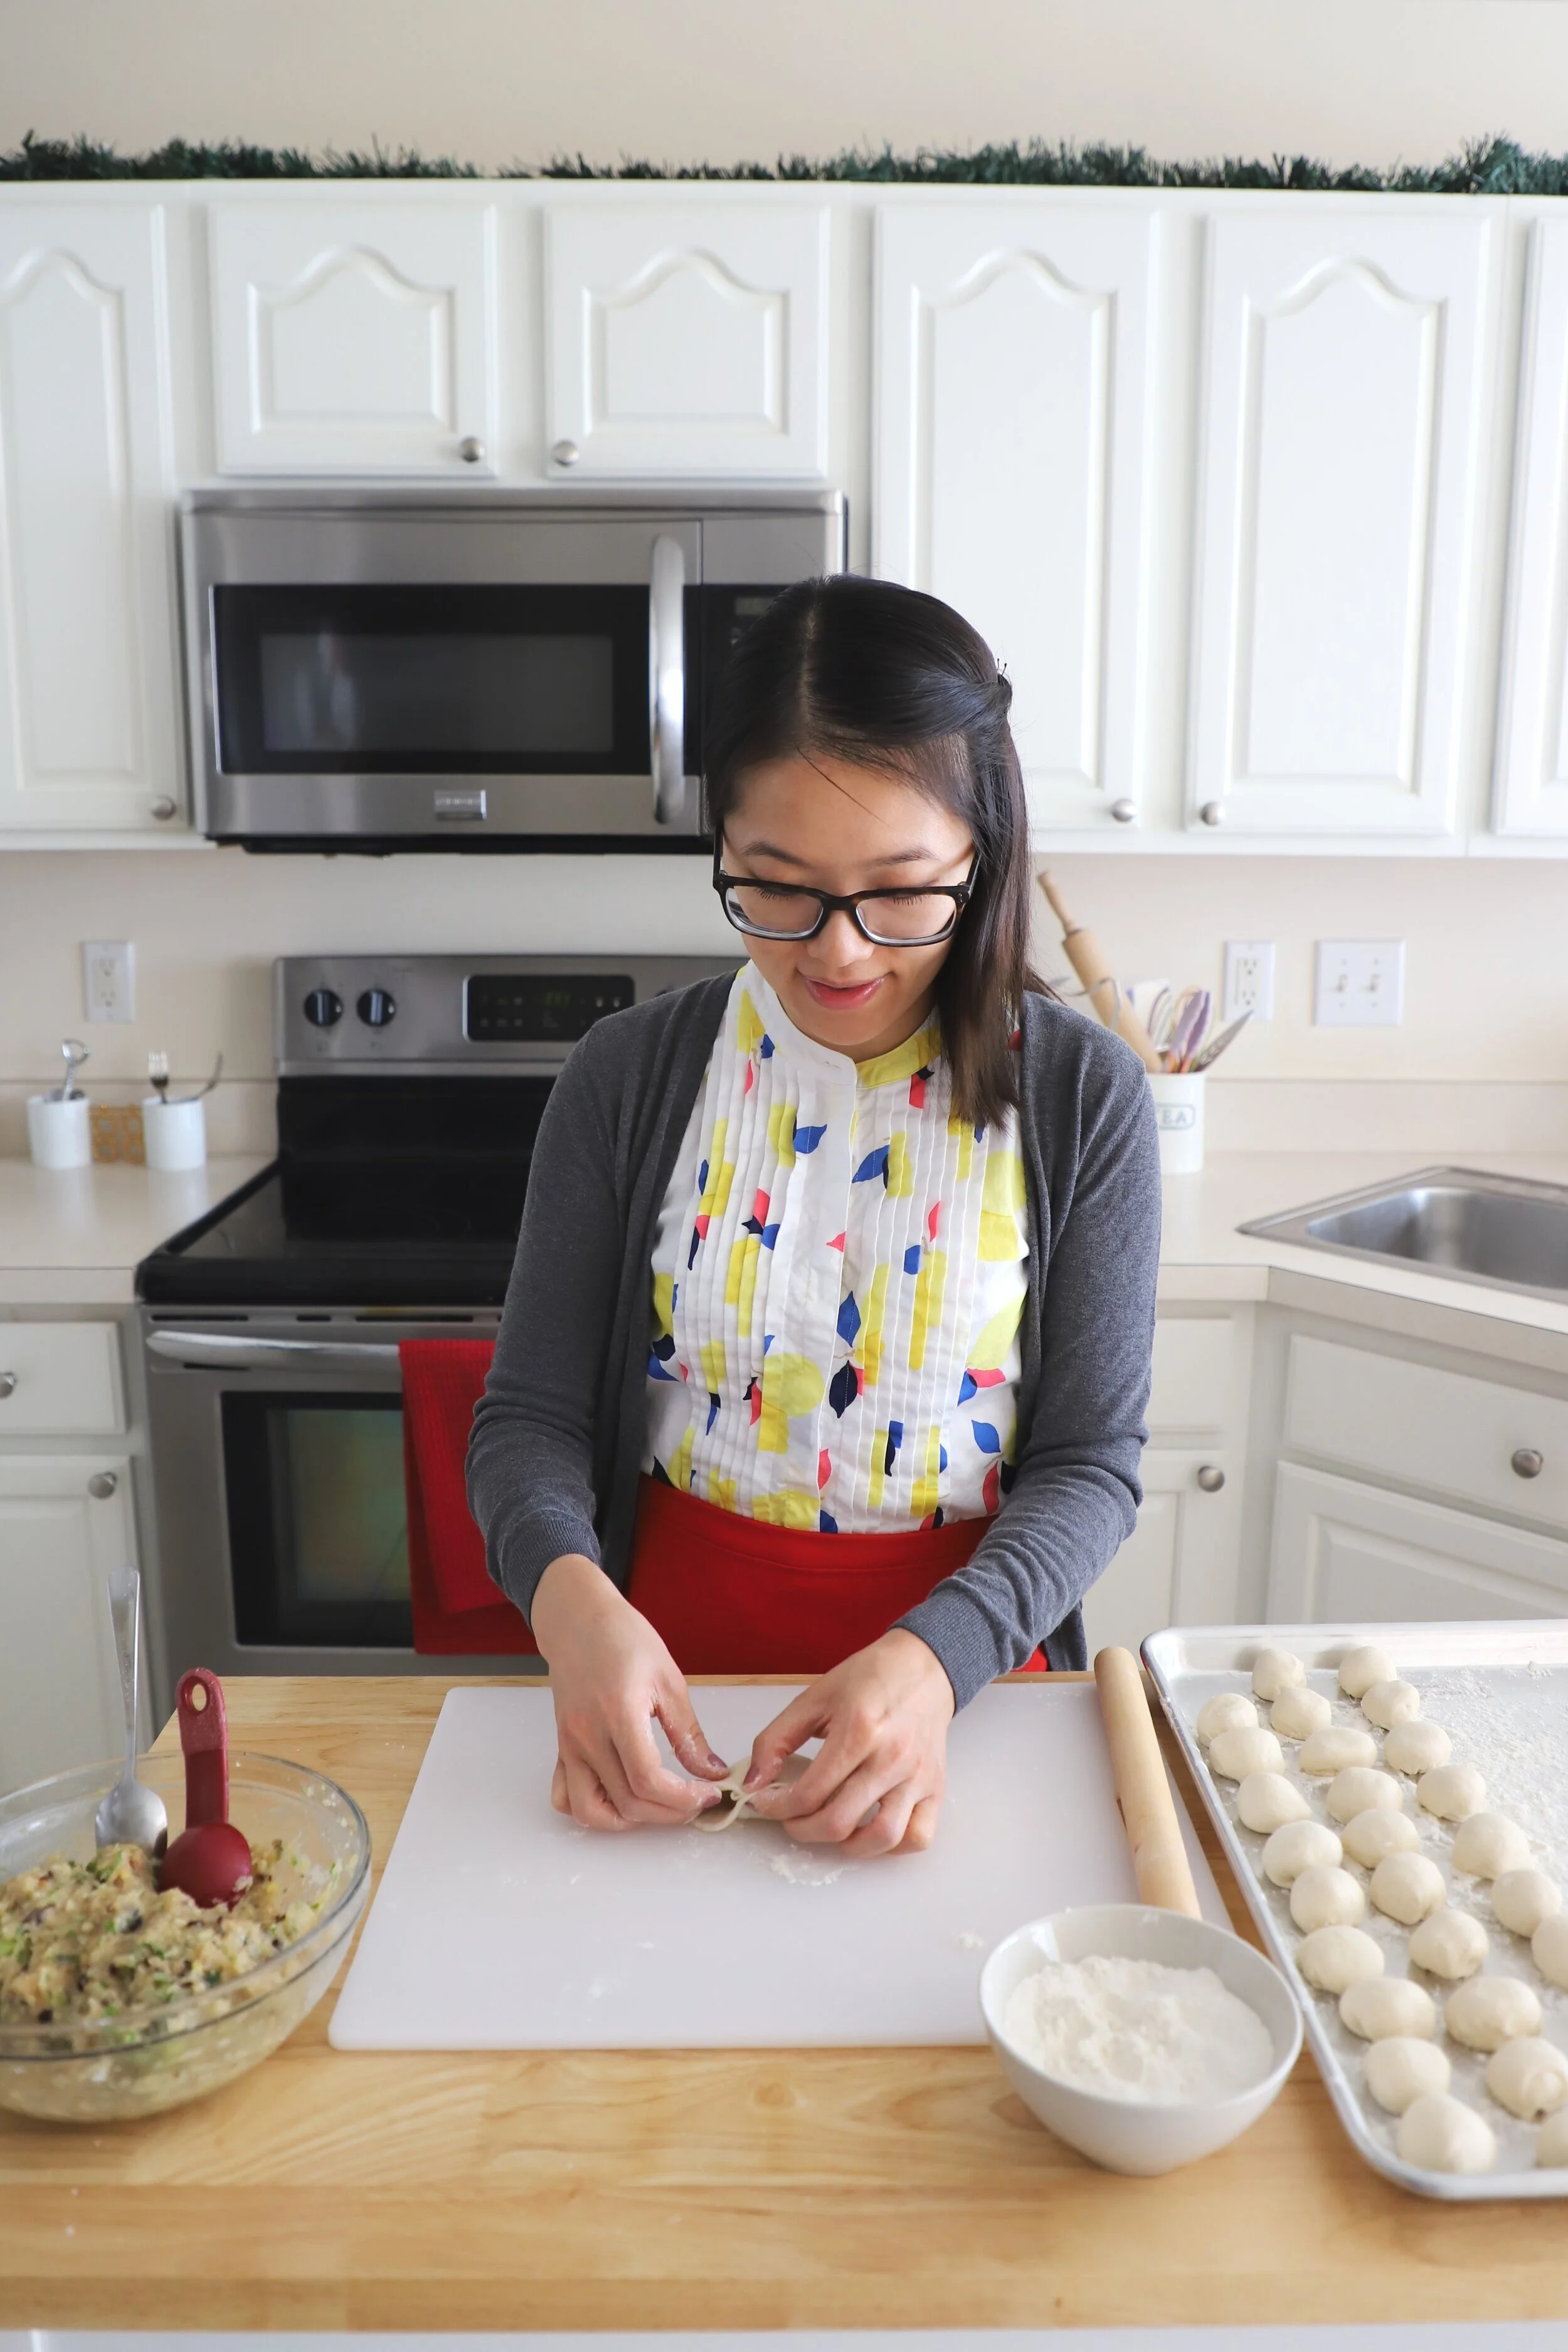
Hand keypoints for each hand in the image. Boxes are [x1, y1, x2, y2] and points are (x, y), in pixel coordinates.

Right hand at [530, 1553, 730, 1830]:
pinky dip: (591, 1809)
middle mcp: (588, 1735)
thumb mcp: (669, 1679)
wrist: (578, 1619)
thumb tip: (712, 1772)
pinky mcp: (561, 1748)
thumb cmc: (624, 1638)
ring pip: (589, 1811)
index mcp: (619, 1713)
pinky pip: (565, 1796)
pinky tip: (619, 1796)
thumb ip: (688, 1733)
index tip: (707, 1795)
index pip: (648, 1780)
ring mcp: (570, 1745)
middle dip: (667, 1813)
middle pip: (625, 1802)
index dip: (683, 1798)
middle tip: (694, 1802)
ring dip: (626, 1820)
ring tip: (657, 1805)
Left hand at [743, 1630, 955, 1857]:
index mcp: (858, 1731)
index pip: (810, 1793)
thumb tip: (753, 1783)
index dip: (778, 1807)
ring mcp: (917, 1777)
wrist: (922, 1667)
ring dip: (848, 1846)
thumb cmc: (868, 1678)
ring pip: (882, 1838)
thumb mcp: (813, 1698)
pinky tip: (871, 1830)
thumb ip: (775, 1739)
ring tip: (831, 1828)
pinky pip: (918, 1837)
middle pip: (840, 1822)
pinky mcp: (936, 1788)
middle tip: (792, 1818)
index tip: (766, 1802)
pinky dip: (893, 1846)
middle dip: (802, 1830)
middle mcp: (891, 1759)